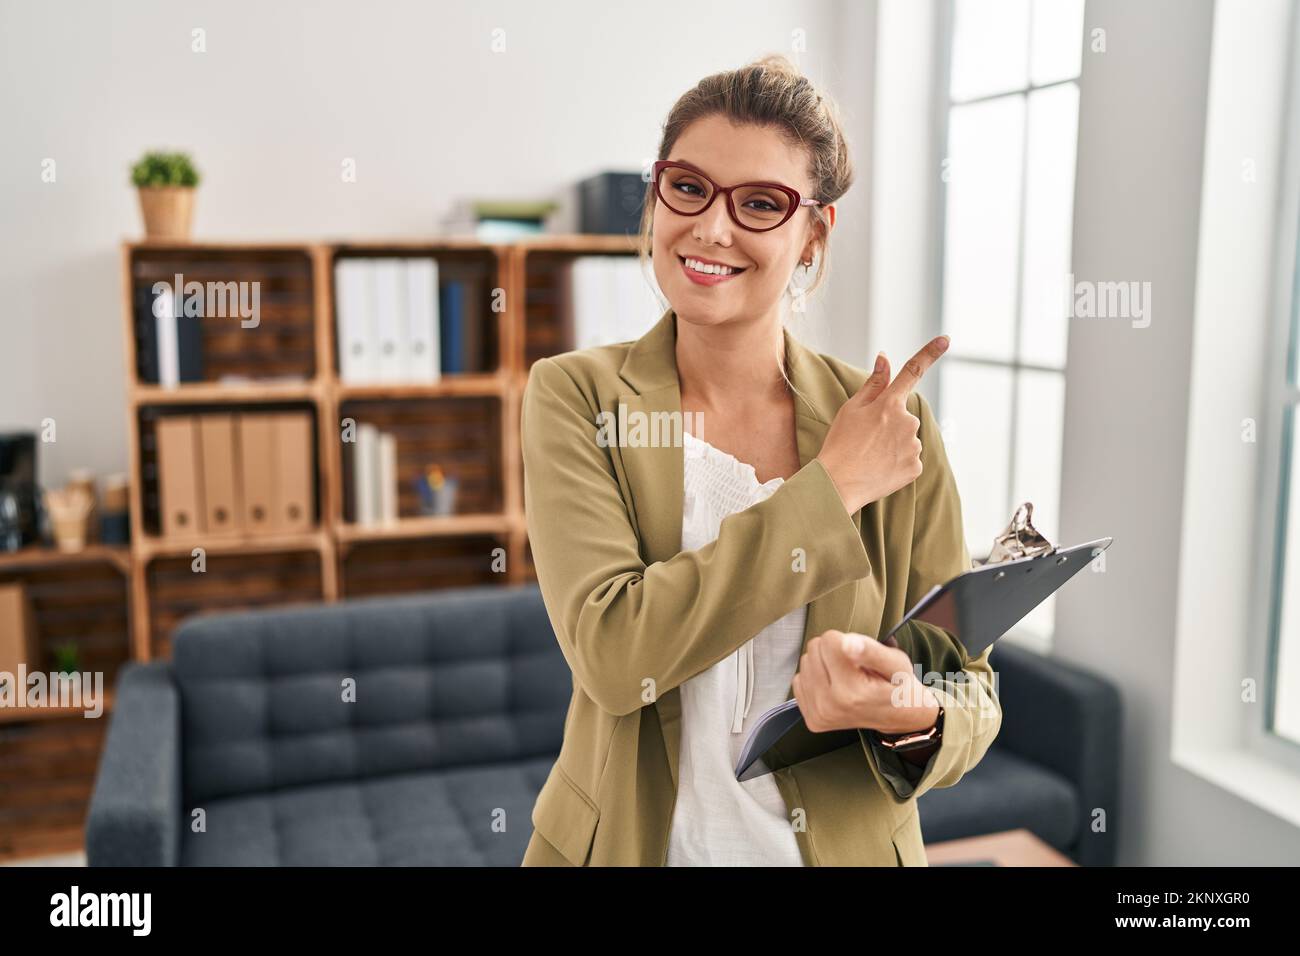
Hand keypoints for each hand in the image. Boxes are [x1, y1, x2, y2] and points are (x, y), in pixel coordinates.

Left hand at [792, 630, 940, 734]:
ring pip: (805, 662)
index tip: (862, 656)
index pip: (828, 640)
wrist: (901, 716)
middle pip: (814, 649)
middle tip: (856, 668)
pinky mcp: (812, 719)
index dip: (847, 642)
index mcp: (851, 692)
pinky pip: (799, 680)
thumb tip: (847, 643)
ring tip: (847, 677)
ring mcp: (819, 715)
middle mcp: (830, 706)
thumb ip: (871, 650)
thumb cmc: (900, 686)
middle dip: (834, 651)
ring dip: (824, 664)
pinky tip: (835, 686)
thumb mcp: (896, 663)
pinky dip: (816, 678)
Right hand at [815, 335, 949, 513]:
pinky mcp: (916, 467)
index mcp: (890, 404)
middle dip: (890, 423)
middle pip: (904, 416)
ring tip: (871, 456)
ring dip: (894, 444)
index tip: (946, 339)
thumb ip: (874, 383)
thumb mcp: (852, 408)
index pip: (912, 371)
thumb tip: (885, 358)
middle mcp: (908, 422)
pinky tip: (880, 468)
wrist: (838, 484)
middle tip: (866, 438)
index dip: (930, 353)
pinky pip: (910, 459)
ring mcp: (914, 446)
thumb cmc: (840, 443)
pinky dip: (897, 463)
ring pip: (908, 439)